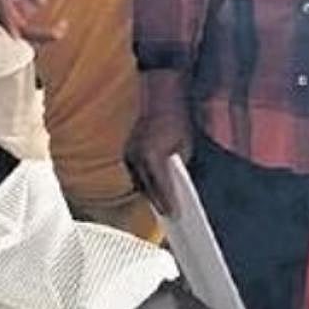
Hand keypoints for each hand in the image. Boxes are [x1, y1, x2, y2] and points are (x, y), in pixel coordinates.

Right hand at [126, 70, 192, 215]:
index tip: (175, 214)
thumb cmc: (174, 116)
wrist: (156, 93)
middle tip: (168, 214)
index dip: (168, 203)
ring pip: (136, 179)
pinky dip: (140, 178)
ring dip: (147, 190)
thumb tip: (177, 180)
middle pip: (145, 187)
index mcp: (151, 155)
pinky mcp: (123, 147)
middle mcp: (135, 156)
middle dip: (157, 201)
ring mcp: (126, 151)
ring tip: (159, 203)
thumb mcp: (185, 142)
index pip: (160, 187)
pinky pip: (131, 169)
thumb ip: (179, 163)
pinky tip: (149, 184)